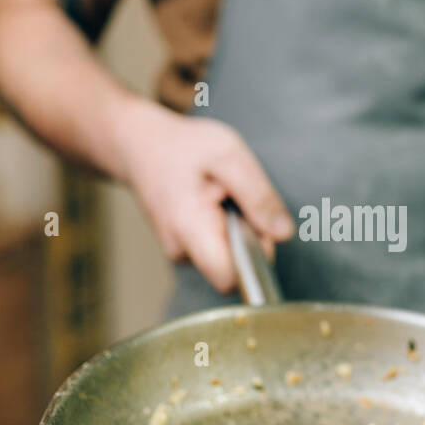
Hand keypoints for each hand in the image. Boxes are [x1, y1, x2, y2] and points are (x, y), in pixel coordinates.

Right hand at [111, 97, 294, 292]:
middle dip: (248, 238)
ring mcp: (180, 253)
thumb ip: (258, 196)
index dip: (255, 256)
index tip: (254, 222)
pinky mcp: (185, 250)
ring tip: (219, 196)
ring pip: (227, 259)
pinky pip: (217, 251)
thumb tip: (283, 234)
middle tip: (236, 199)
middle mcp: (181, 251)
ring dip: (236, 231)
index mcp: (190, 229)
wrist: (141, 146)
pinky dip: (224, 229)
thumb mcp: (229, 155)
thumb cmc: (182, 147)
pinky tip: (211, 204)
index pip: (231, 278)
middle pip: (234, 270)